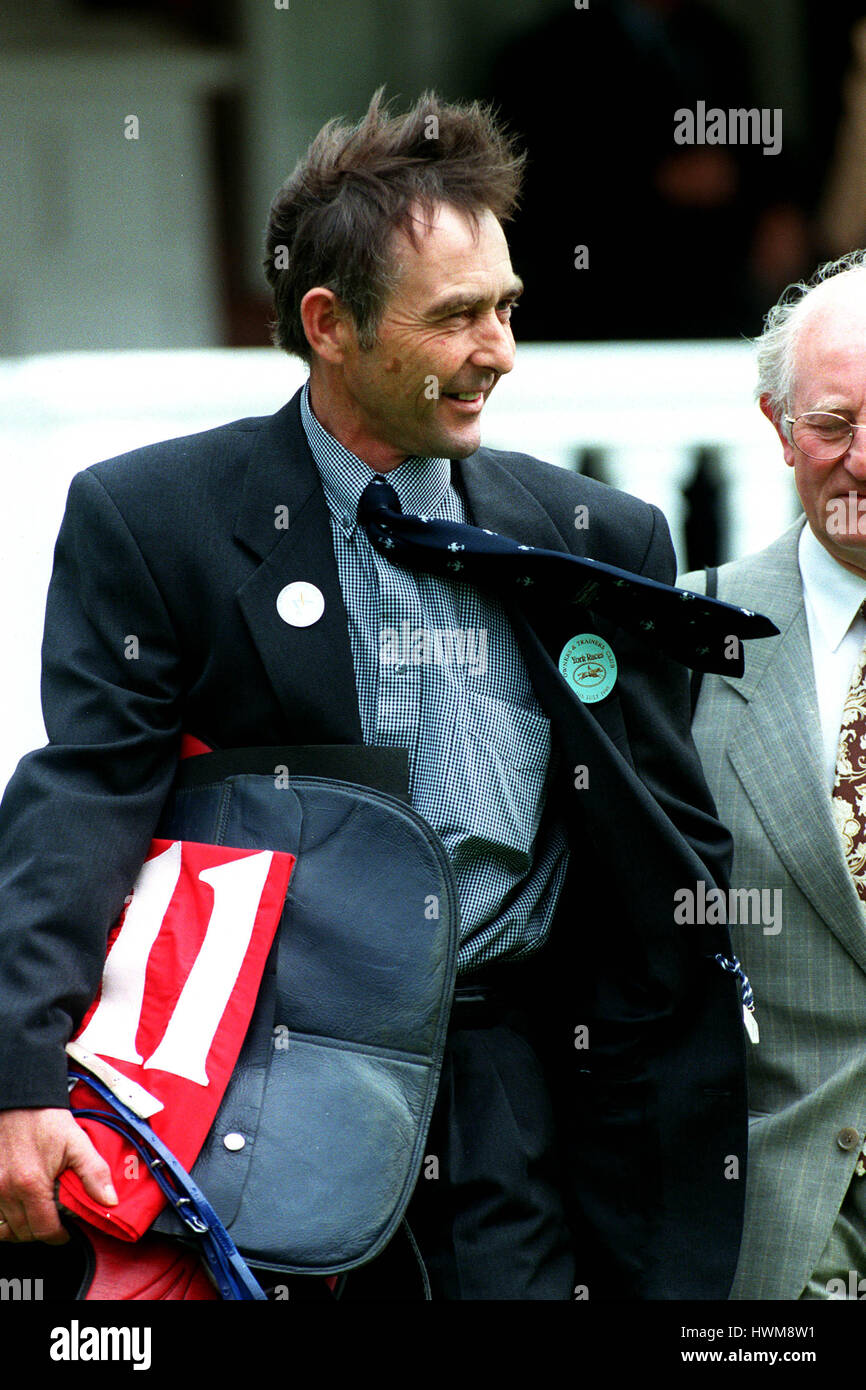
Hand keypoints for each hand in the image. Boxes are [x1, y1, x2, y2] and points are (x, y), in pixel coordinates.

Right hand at [0, 1108, 116, 1242]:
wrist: (19, 1101)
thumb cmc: (46, 1119)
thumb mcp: (77, 1142)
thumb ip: (94, 1174)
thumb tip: (110, 1202)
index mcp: (31, 1184)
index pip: (44, 1230)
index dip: (59, 1236)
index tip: (66, 1231)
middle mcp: (7, 1190)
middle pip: (23, 1233)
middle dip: (42, 1232)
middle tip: (55, 1221)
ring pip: (5, 1228)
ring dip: (23, 1228)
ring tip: (38, 1215)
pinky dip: (5, 1220)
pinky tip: (19, 1210)